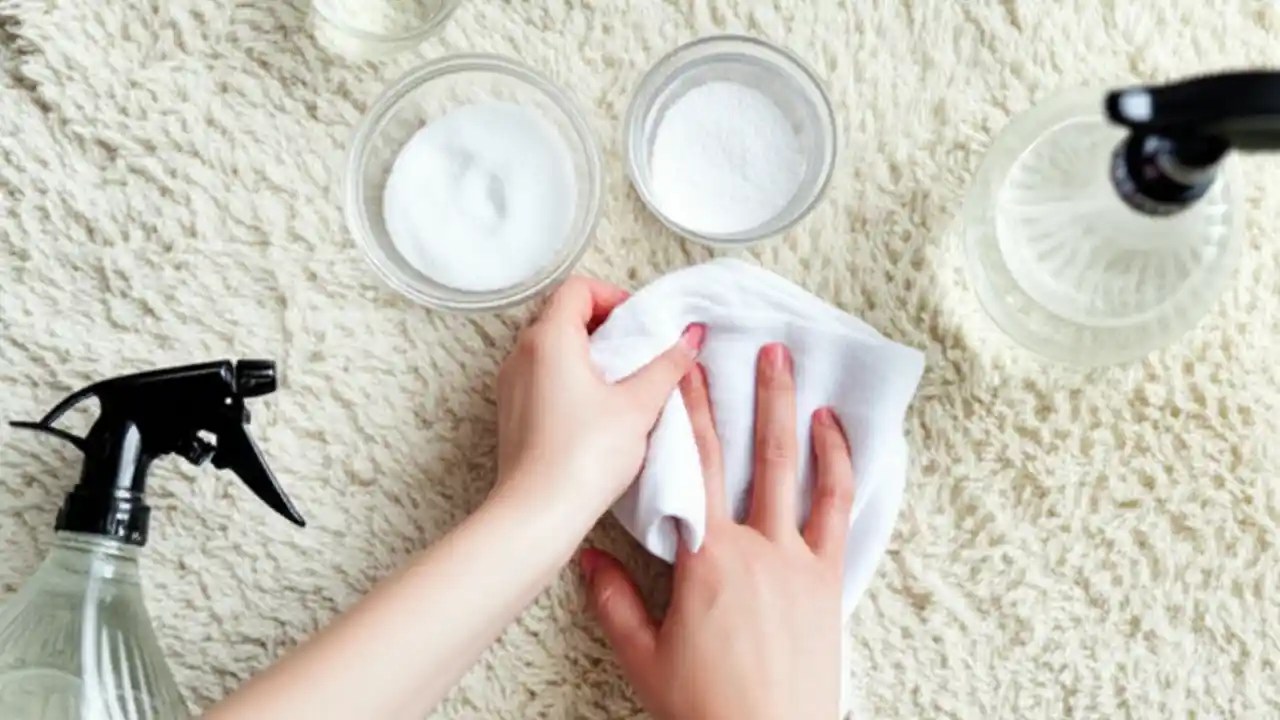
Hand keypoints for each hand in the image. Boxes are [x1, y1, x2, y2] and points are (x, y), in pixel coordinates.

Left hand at [494, 277, 703, 518]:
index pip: (578, 289)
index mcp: (549, 338)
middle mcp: (521, 353)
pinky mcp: (511, 411)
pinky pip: (540, 376)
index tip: (640, 323)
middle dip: (603, 324)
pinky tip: (596, 409)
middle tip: (636, 349)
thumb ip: (667, 365)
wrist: (538, 512)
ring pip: (550, 347)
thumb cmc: (584, 456)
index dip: (613, 297)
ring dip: (586, 352)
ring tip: (620, 381)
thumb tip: (691, 337)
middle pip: (562, 314)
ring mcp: (511, 383)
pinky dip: (568, 377)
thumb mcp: (638, 406)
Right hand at [580, 343, 853, 719]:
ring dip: (793, 412)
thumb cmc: (706, 708)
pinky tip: (835, 433)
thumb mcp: (644, 657)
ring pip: (796, 470)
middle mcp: (755, 548)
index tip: (685, 371)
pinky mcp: (828, 580)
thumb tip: (585, 558)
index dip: (687, 414)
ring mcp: (798, 560)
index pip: (690, 468)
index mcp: (706, 560)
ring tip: (792, 368)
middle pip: (745, 454)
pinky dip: (839, 465)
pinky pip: (837, 509)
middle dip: (746, 395)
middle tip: (754, 347)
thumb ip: (614, 601)